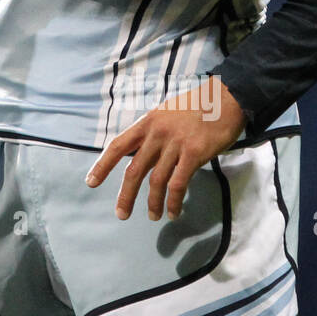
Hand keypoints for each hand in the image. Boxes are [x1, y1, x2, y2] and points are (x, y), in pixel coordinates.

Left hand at [86, 80, 244, 220]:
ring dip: (153, 203)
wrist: (225, 99)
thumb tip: (140, 155)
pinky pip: (178, 184)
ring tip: (153, 216)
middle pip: (134, 169)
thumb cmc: (195, 108)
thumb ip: (153, 135)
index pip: (118, 146)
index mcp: (147, 123)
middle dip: (126, 195)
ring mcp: (175, 144)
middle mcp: (156, 134)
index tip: (91, 182)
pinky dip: (174, 201)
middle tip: (121, 214)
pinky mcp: (193, 154)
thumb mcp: (165, 114)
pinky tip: (173, 212)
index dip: (103, 165)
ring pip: (156, 180)